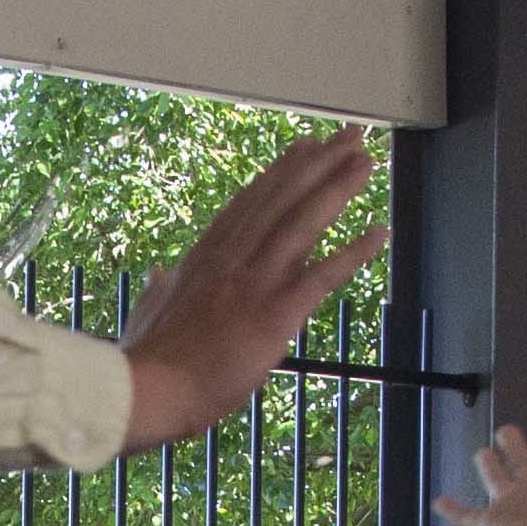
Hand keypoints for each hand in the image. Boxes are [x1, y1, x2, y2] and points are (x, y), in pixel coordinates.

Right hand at [118, 130, 383, 450]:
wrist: (149, 389)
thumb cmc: (148, 358)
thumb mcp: (149, 310)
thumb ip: (160, 287)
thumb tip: (158, 273)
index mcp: (205, 256)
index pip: (251, 202)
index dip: (283, 171)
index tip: (306, 146)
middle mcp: (233, 258)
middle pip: (282, 198)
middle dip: (320, 163)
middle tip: (350, 136)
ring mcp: (254, 283)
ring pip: (303, 223)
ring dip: (338, 189)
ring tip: (365, 162)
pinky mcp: (275, 314)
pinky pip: (322, 275)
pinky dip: (353, 253)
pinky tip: (378, 233)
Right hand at [432, 419, 526, 525]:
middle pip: (520, 458)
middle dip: (513, 443)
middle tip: (508, 431)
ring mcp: (511, 505)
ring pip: (494, 477)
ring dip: (488, 465)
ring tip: (484, 454)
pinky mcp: (491, 523)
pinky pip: (467, 515)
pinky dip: (452, 509)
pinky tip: (439, 501)